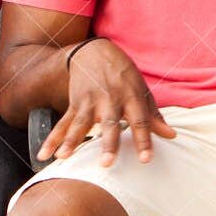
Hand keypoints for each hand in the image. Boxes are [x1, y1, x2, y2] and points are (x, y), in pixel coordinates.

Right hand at [38, 38, 174, 166]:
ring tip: (63, 157)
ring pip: (80, 123)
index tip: (145, 160)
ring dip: (71, 141)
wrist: (96, 51)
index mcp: (132, 97)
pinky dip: (52, 139)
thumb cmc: (124, 75)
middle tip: (106, 163)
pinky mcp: (75, 102)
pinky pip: (63, 123)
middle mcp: (111, 99)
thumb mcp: (142, 90)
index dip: (144, 140)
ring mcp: (90, 101)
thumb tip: (172, 136)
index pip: (140, 122)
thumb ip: (154, 116)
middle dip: (108, 143)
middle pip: (110, 124)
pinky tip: (44, 154)